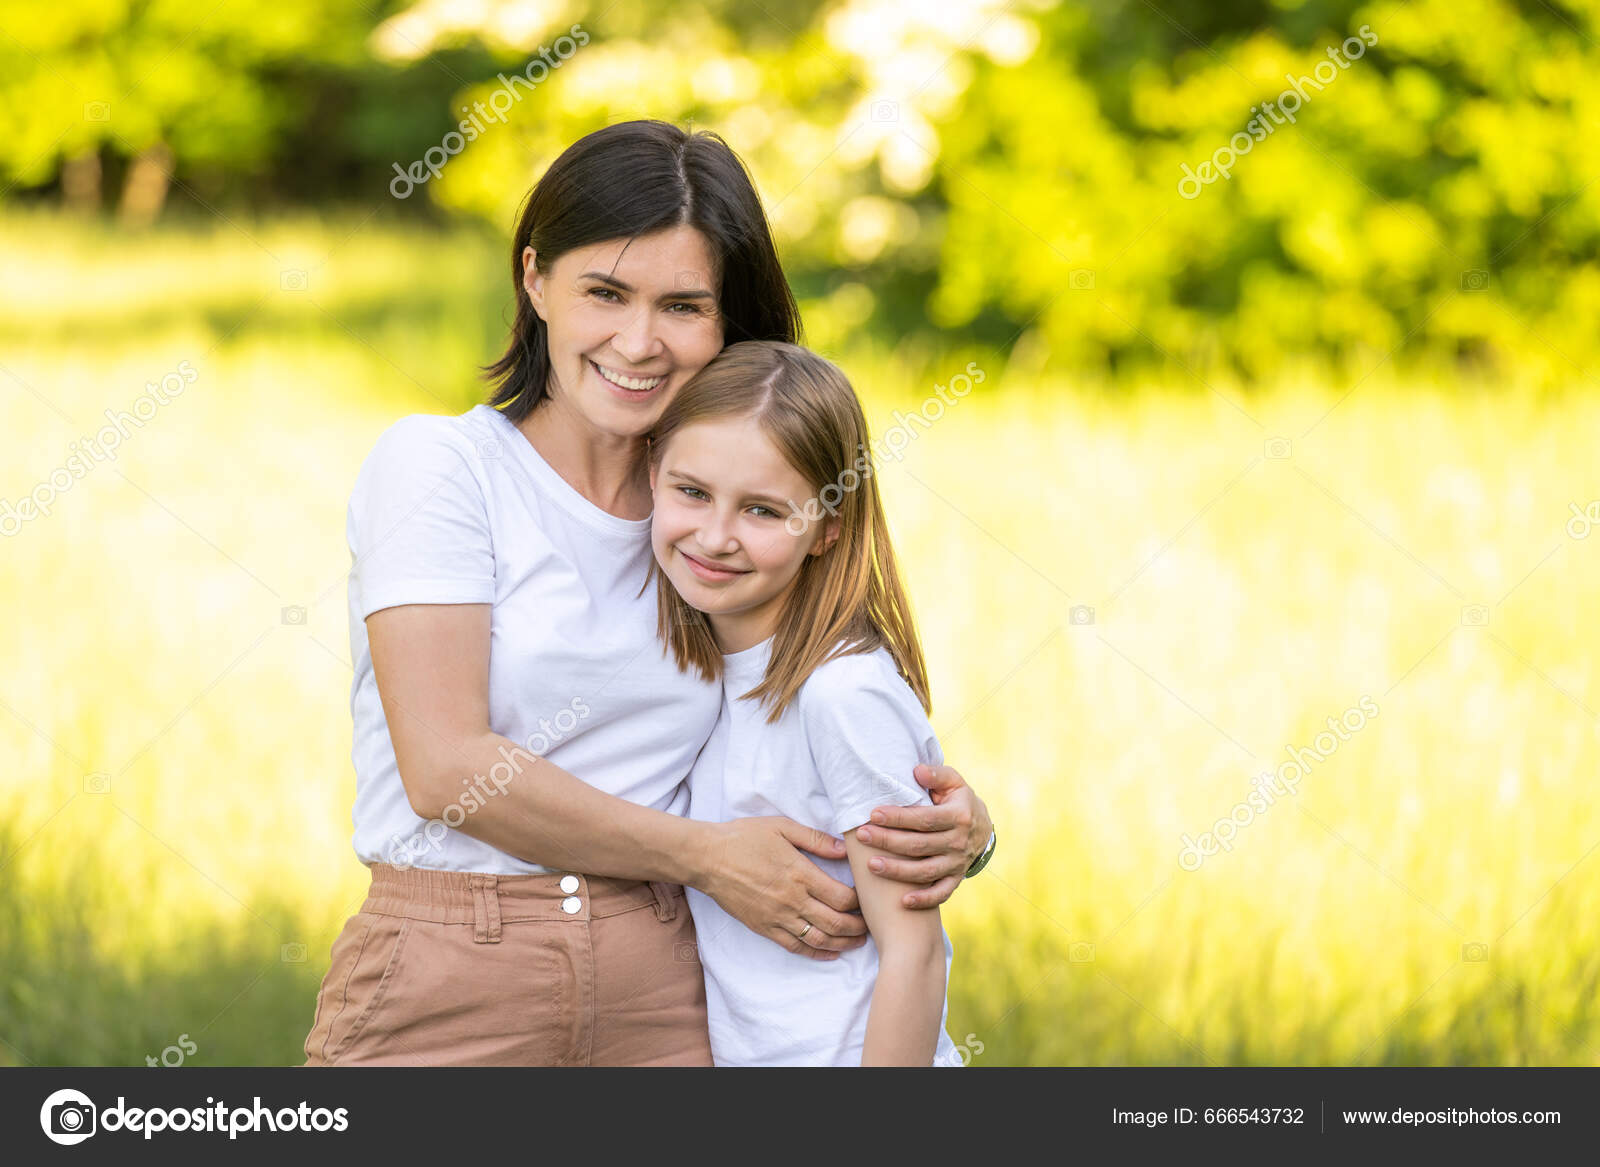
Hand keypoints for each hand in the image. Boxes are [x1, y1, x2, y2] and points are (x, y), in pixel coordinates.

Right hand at [694, 817, 866, 959]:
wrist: (707, 858)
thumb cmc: (744, 838)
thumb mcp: (782, 827)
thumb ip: (816, 839)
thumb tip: (845, 849)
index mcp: (801, 874)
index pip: (842, 898)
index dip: (860, 903)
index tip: (867, 900)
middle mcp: (792, 900)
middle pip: (836, 923)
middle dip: (858, 928)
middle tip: (871, 926)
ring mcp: (778, 918)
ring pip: (819, 939)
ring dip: (843, 944)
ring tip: (858, 942)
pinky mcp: (764, 928)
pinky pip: (795, 947)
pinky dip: (817, 953)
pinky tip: (830, 953)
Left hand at [856, 763, 992, 908]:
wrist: (983, 828)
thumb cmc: (959, 801)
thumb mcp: (954, 783)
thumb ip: (937, 775)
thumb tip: (917, 770)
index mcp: (958, 816)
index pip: (924, 819)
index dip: (898, 818)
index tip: (873, 814)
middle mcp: (959, 842)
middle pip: (919, 845)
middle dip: (889, 841)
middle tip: (862, 835)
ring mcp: (957, 863)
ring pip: (926, 871)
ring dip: (898, 871)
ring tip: (871, 865)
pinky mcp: (956, 879)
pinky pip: (941, 893)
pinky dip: (924, 899)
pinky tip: (903, 902)